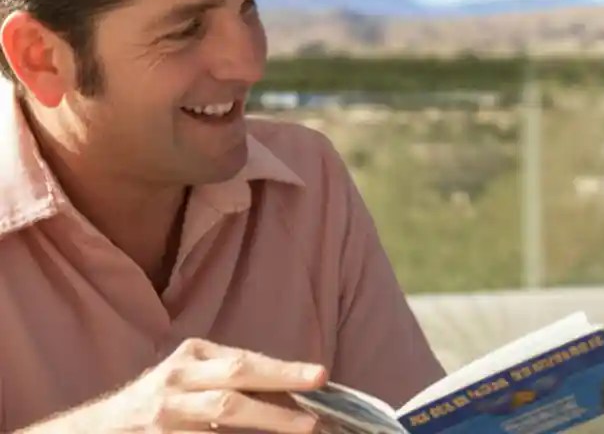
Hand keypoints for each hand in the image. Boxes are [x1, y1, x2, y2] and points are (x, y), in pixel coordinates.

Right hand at [23, 338, 326, 432]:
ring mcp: (166, 418)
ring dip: (264, 424)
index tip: (320, 376)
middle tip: (315, 409)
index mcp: (191, 358)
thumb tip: (295, 390)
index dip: (283, 370)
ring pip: (220, 421)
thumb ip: (234, 377)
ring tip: (301, 429)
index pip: (244, 363)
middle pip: (233, 388)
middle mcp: (176, 384)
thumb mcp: (194, 374)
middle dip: (277, 397)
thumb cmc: (163, 397)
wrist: (102, 428)